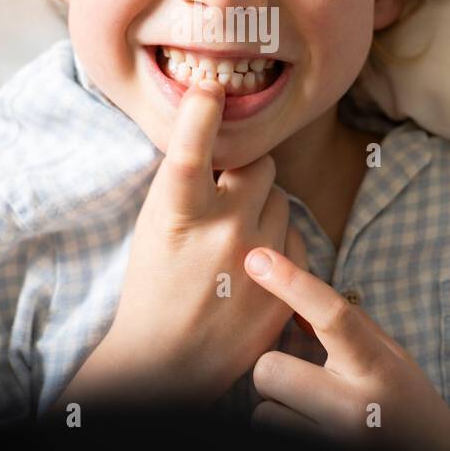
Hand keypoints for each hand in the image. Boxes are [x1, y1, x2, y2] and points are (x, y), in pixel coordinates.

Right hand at [65, 78, 307, 412]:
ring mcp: (260, 256)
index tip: (209, 88)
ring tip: (235, 239)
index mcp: (179, 212)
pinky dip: (279, 242)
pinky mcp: (286, 283)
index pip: (192, 148)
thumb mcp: (154, 225)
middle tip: (225, 194)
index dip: (201, 112)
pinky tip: (252, 266)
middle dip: (246, 172)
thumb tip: (214, 133)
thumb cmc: (154, 285)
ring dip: (264, 207)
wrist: (167, 362)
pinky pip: (295, 236)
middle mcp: (223, 228)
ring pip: (281, 198)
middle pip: (259, 164)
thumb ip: (185, 182)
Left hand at [243, 247, 449, 450]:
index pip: (333, 316)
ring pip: (262, 411)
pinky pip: (268, 432)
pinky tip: (310, 427)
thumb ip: (346, 325)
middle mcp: (356, 409)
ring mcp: (335, 442)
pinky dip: (282, 427)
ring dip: (278, 406)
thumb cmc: (407, 400)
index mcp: (378, 367)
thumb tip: (289, 289)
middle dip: (277, 368)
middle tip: (302, 376)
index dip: (292, 282)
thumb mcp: (389, 356)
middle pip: (271, 370)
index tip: (257, 258)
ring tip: (312, 409)